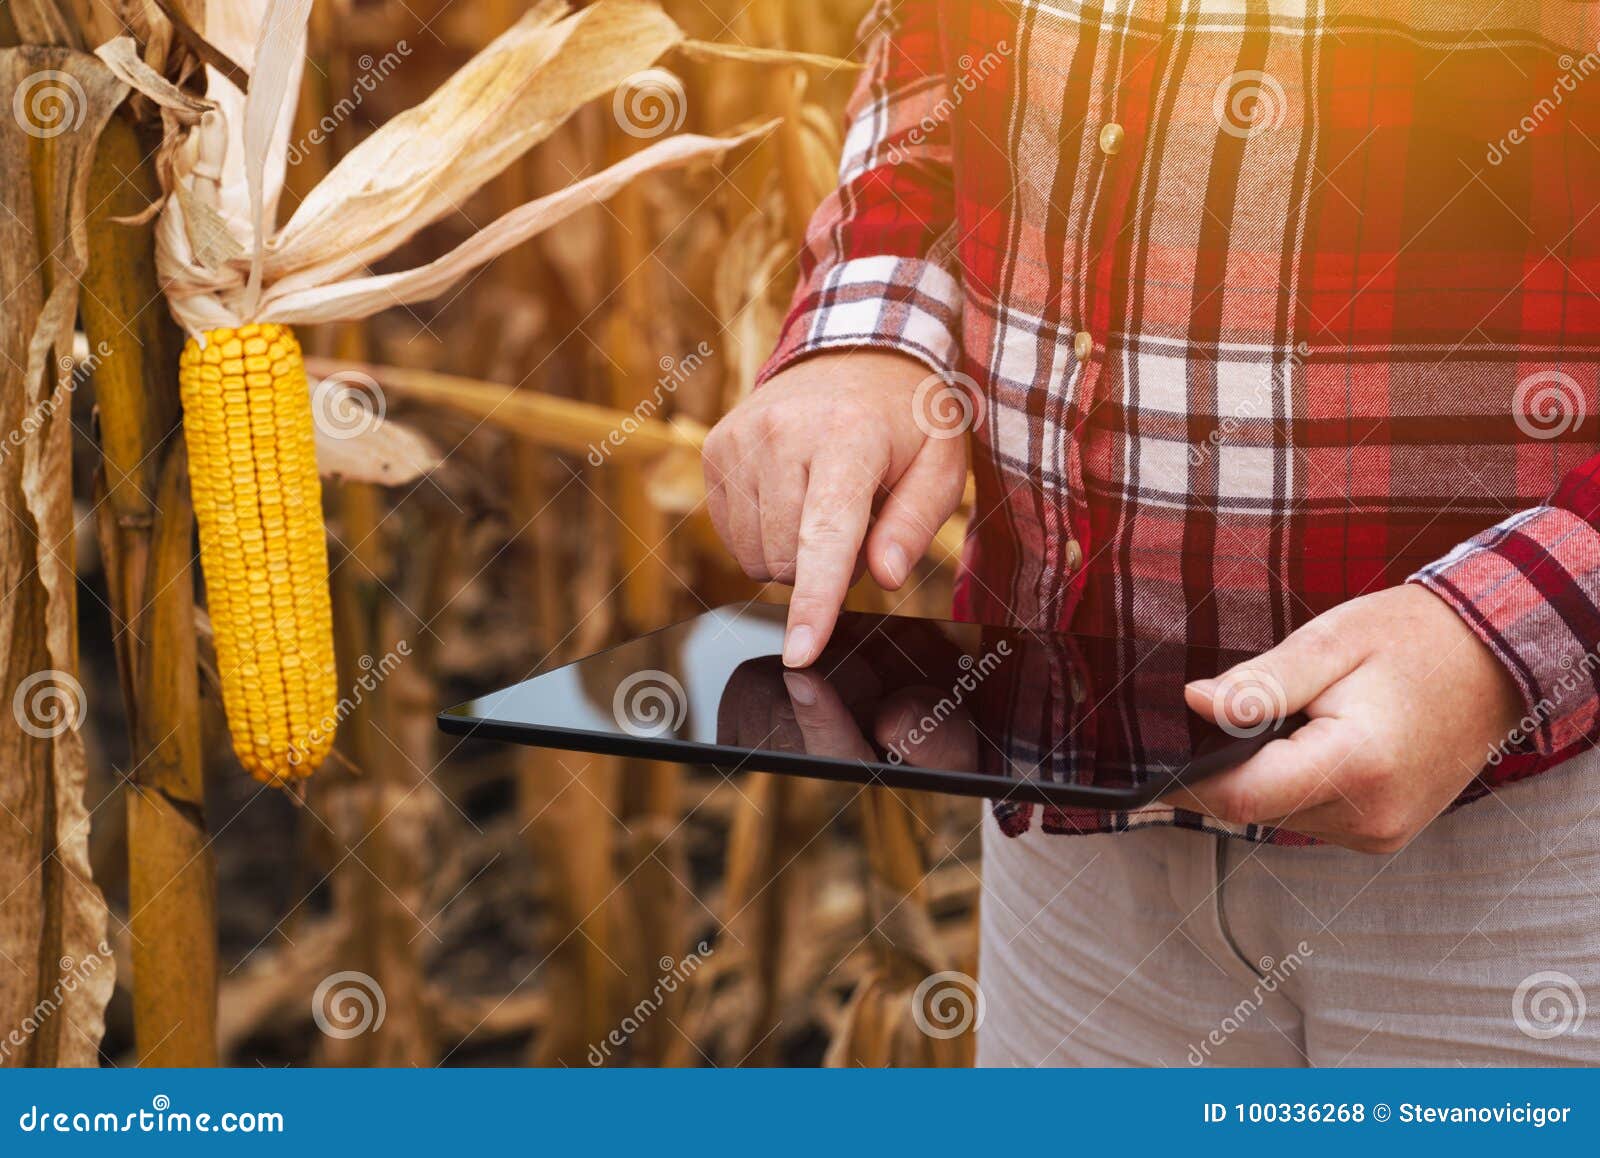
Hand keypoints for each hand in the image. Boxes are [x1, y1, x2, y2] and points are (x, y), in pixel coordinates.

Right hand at [702, 351, 968, 666]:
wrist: (854, 351)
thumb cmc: (905, 420)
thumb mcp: (940, 465)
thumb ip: (916, 524)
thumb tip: (883, 576)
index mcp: (847, 435)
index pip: (826, 534)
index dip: (815, 601)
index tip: (802, 652)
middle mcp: (783, 433)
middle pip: (789, 559)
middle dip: (825, 566)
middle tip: (858, 519)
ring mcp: (741, 439)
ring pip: (757, 556)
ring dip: (794, 553)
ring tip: (824, 501)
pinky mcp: (716, 450)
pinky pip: (733, 538)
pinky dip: (766, 536)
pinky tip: (791, 497)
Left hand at [1164, 584, 1524, 852]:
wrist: (1494, 660)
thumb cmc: (1413, 639)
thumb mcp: (1329, 642)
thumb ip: (1260, 683)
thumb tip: (1195, 704)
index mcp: (1357, 766)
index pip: (1241, 796)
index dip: (1188, 782)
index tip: (1153, 764)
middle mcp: (1371, 815)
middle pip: (1255, 808)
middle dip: (1231, 767)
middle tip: (1235, 715)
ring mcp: (1380, 833)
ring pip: (1279, 814)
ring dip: (1266, 775)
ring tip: (1296, 720)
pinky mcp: (1382, 835)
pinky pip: (1310, 816)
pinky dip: (1296, 784)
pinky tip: (1315, 742)